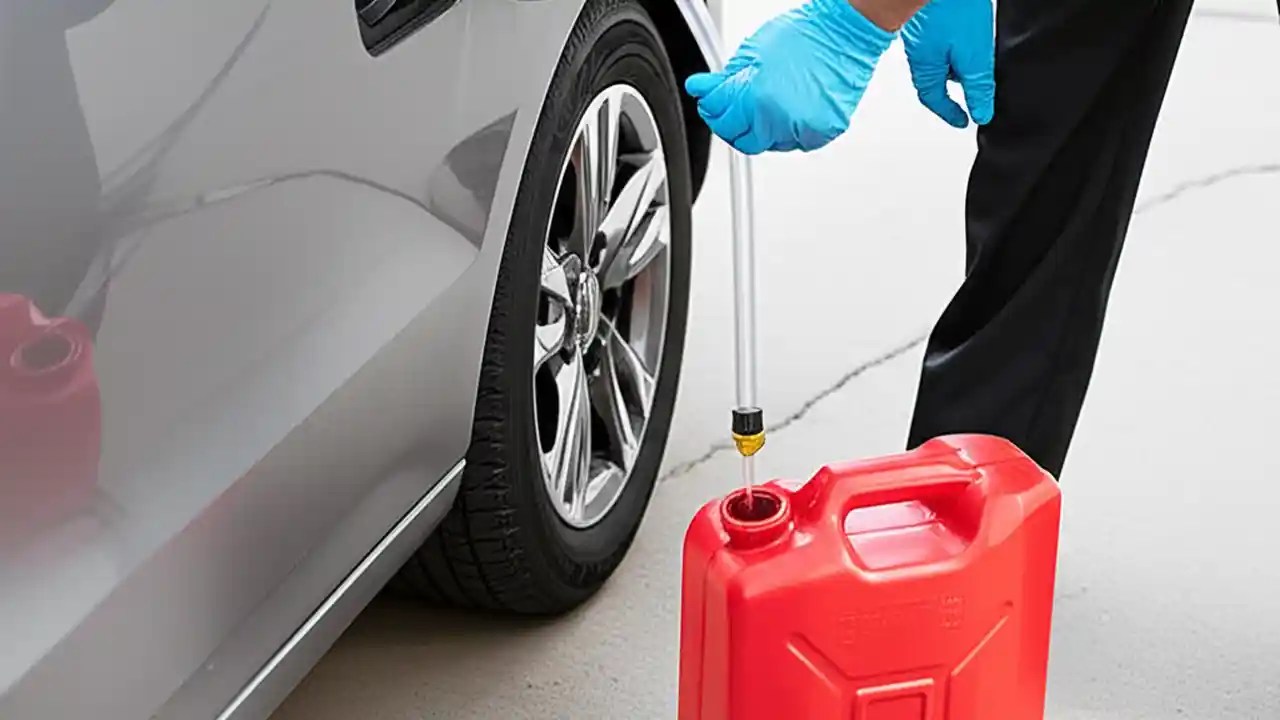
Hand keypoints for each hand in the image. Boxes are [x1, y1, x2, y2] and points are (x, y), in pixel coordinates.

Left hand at [683, 0, 895, 154]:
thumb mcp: (752, 51)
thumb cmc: (803, 34)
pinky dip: (790, 131)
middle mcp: (777, 119)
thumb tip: (705, 91)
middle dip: (735, 126)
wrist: (845, 33)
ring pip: (770, 144)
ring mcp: (801, 129)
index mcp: (755, 98)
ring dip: (763, 129)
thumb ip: (726, 80)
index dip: (714, 112)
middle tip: (736, 110)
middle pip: (744, 141)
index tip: (712, 104)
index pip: (722, 122)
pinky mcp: (821, 133)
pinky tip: (790, 109)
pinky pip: (796, 142)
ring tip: (769, 102)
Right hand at [901, 0, 995, 127]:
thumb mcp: (973, 56)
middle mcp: (920, 52)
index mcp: (926, 69)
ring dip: (962, 59)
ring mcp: (924, 32)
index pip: (935, 100)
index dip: (951, 112)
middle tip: (978, 88)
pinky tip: (974, 30)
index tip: (964, 120)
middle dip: (959, 85)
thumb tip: (981, 113)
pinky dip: (961, 41)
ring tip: (982, 54)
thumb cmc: (950, 9)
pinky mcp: (932, 15)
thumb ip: (978, 86)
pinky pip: (946, 36)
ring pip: (944, 55)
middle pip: (939, 78)